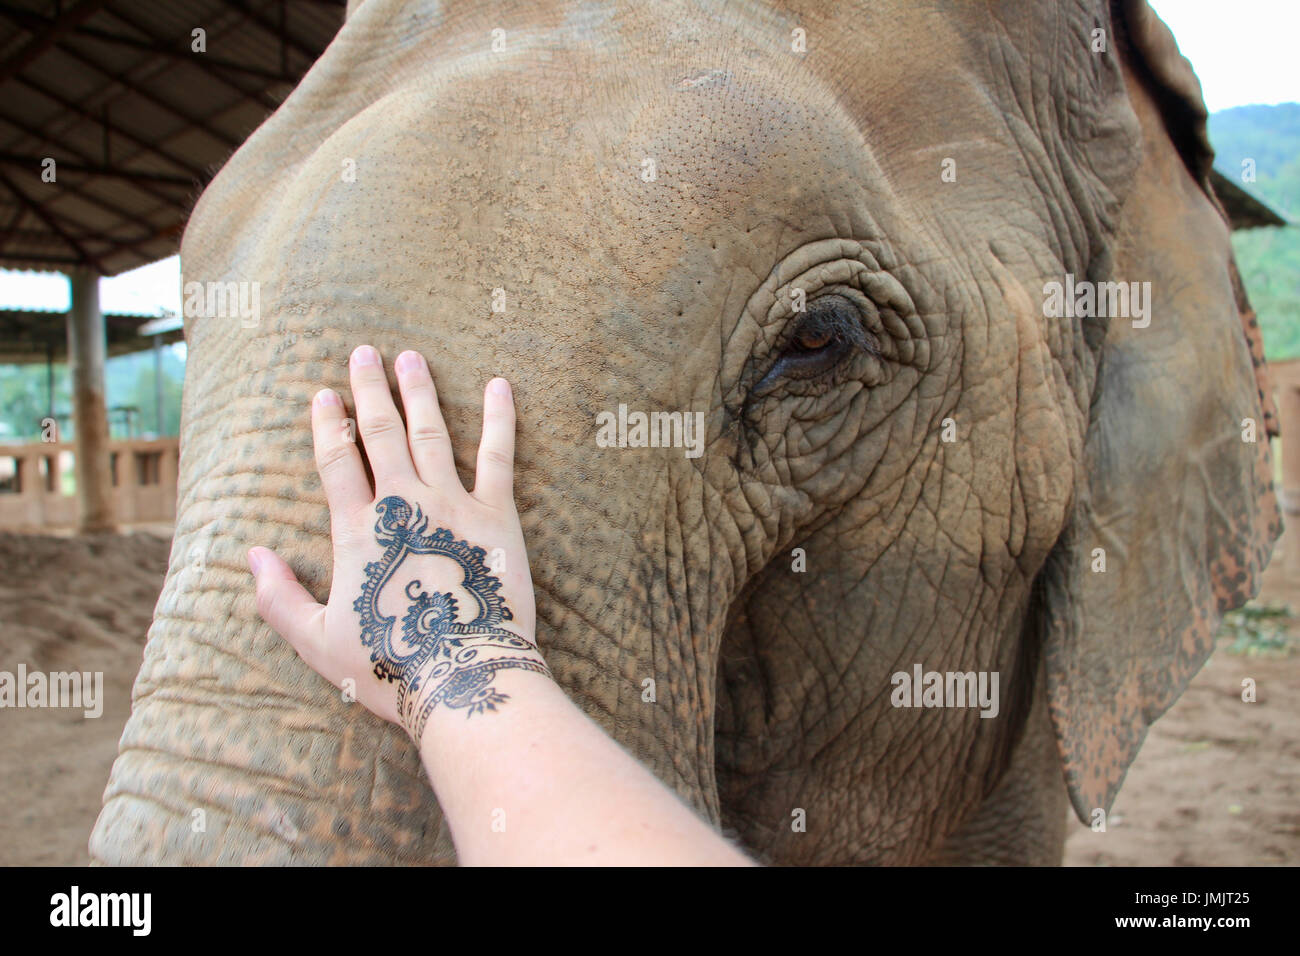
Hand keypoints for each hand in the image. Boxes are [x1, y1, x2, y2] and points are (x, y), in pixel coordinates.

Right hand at [248, 345, 549, 744]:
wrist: (462, 674)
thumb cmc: (389, 666)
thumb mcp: (316, 640)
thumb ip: (278, 598)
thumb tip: (251, 558)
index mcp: (357, 531)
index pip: (336, 461)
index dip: (327, 425)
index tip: (323, 394)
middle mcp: (402, 504)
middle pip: (382, 433)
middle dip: (370, 390)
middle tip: (365, 352)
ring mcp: (451, 504)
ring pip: (432, 433)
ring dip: (420, 392)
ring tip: (411, 358)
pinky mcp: (497, 515)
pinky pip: (498, 456)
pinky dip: (499, 418)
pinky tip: (499, 386)